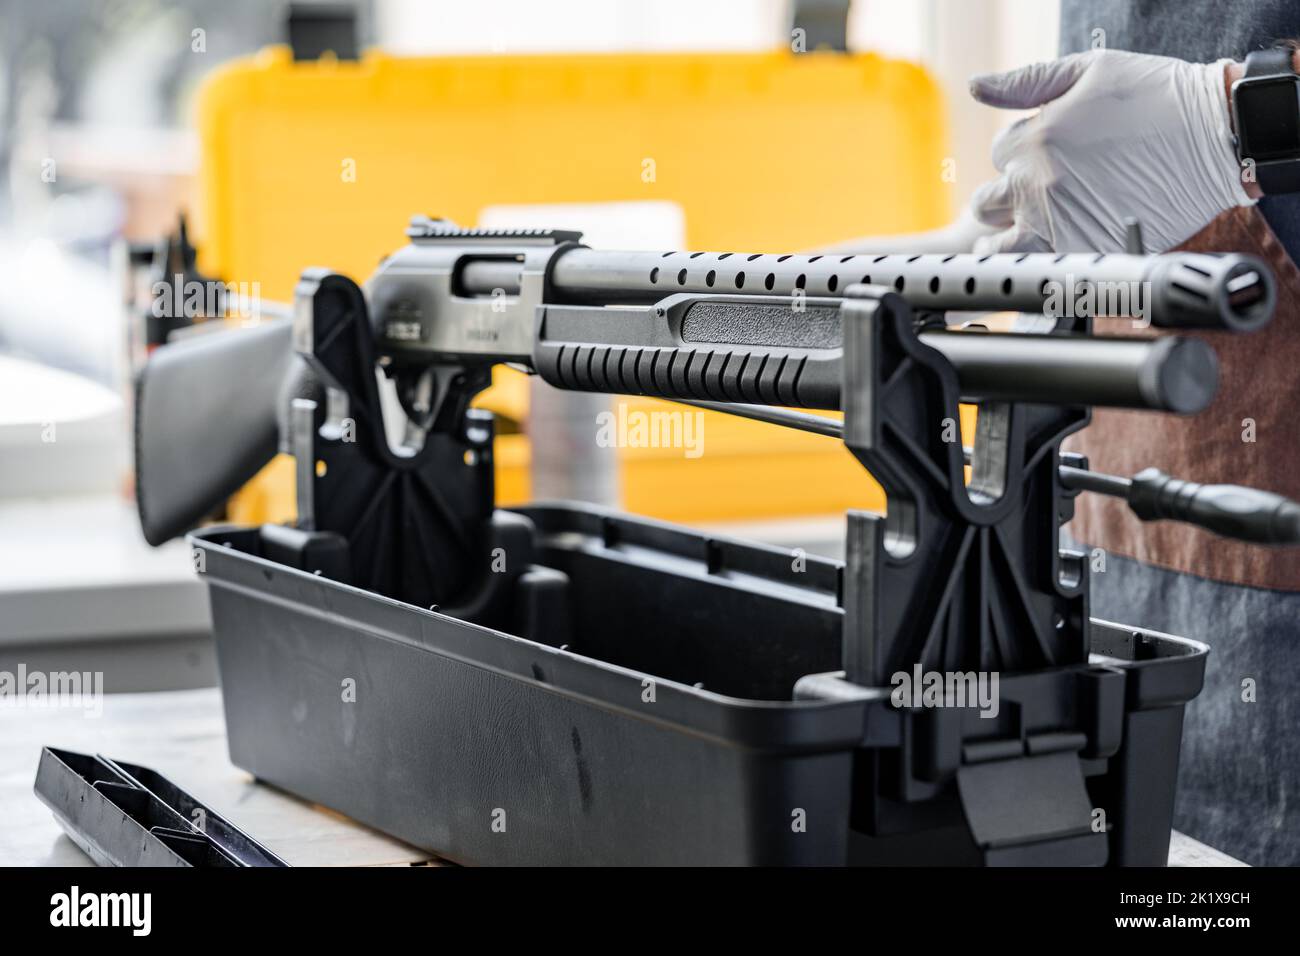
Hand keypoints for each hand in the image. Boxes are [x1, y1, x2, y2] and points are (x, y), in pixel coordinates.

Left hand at [967, 49, 1253, 253]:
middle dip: (1006, 196)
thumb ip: (1025, 81)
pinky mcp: (1085, 254)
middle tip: (1036, 194)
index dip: (1022, 151)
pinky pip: (1041, 271)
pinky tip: (1058, 250)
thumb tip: (977, 87)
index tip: (1046, 153)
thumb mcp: (1089, 69)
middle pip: (987, 203)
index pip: (1000, 153)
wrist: (1218, 138)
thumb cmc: (1160, 97)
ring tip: (1029, 231)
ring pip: (999, 247)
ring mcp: (1058, 226)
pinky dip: (1043, 263)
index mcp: (1033, 142)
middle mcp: (1037, 187)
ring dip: (1007, 239)